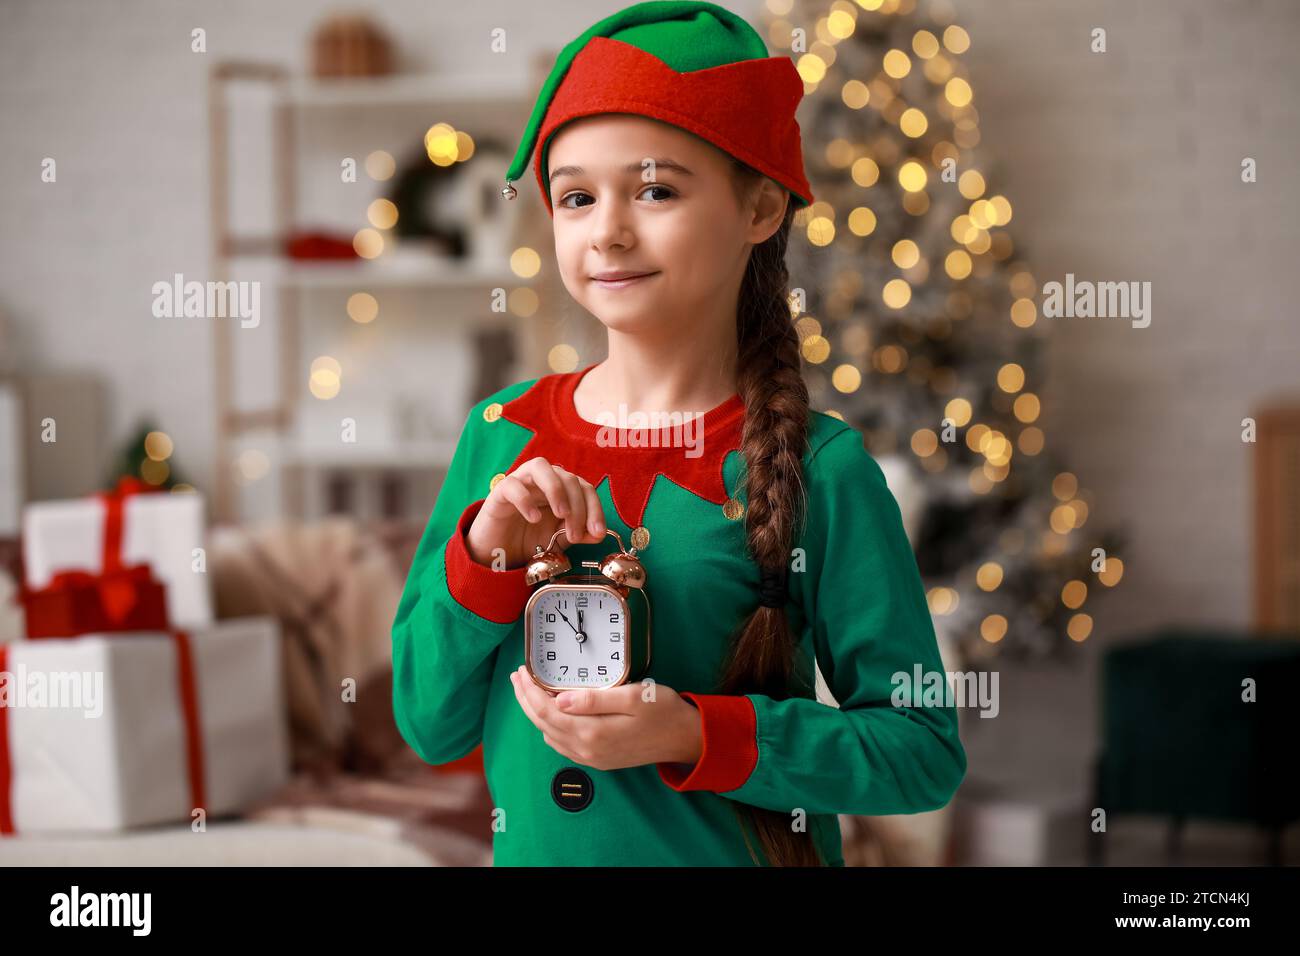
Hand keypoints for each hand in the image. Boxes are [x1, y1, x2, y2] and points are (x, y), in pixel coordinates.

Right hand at [466, 457, 606, 568]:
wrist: (496, 553)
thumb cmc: (528, 540)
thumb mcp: (559, 540)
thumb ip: (579, 533)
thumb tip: (598, 533)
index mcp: (561, 489)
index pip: (584, 488)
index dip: (595, 509)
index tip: (597, 533)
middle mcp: (543, 480)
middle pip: (567, 478)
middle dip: (578, 507)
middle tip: (575, 535)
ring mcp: (521, 482)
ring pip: (541, 467)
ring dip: (556, 489)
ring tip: (562, 514)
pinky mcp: (499, 492)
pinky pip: (513, 485)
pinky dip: (525, 499)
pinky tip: (533, 518)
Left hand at [509, 665, 702, 770]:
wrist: (686, 739)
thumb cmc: (663, 712)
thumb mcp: (632, 697)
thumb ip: (594, 699)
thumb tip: (558, 701)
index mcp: (593, 732)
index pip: (547, 711)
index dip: (529, 691)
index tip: (521, 671)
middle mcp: (587, 749)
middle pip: (543, 724)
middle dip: (526, 700)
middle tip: (517, 677)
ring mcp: (592, 757)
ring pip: (550, 735)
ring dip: (536, 713)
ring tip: (530, 690)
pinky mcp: (599, 759)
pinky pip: (563, 744)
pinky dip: (550, 726)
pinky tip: (552, 712)